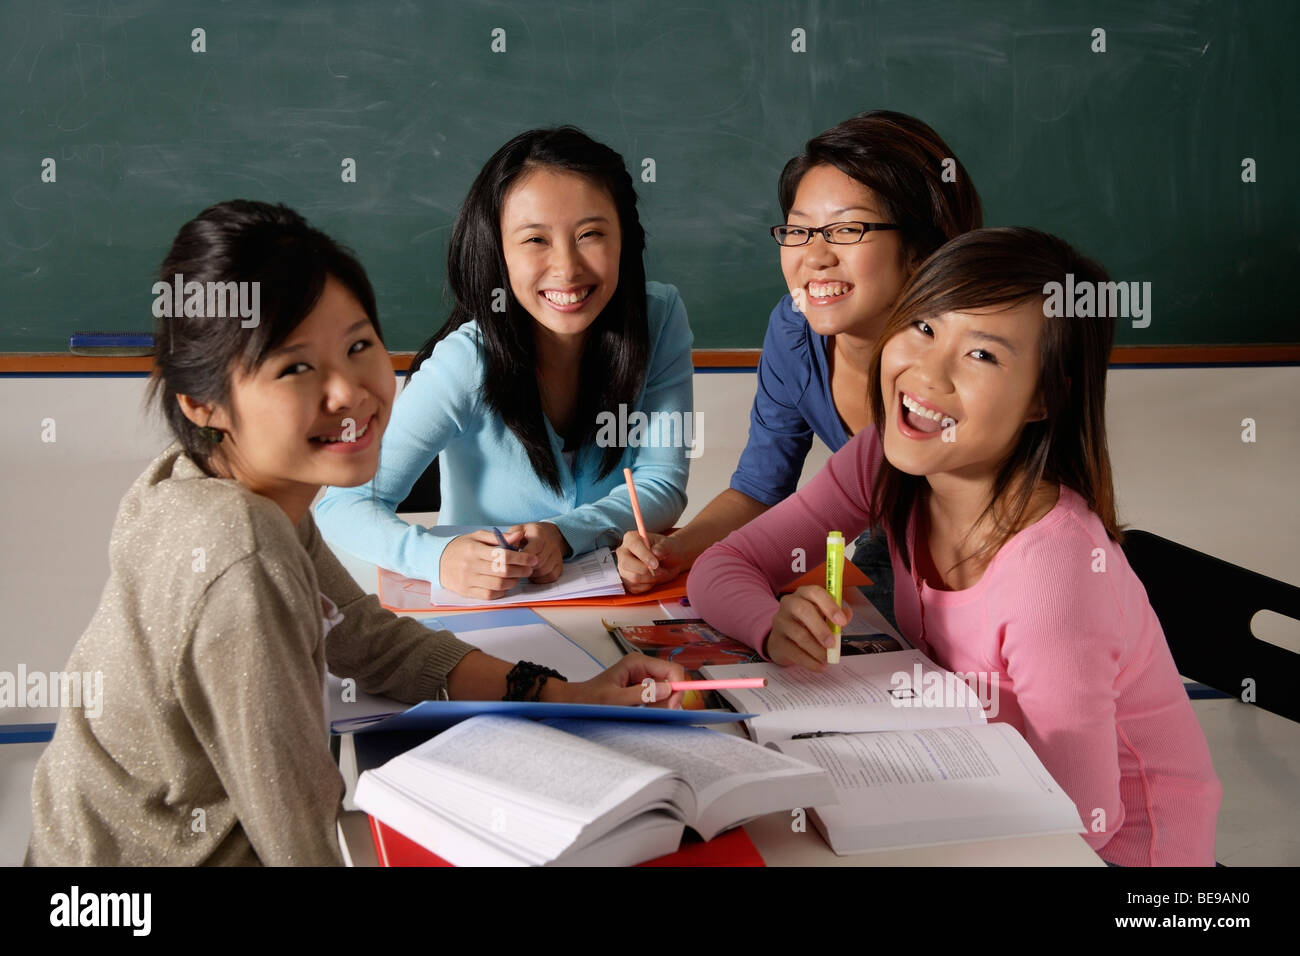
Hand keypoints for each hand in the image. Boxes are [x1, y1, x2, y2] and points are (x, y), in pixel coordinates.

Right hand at [439, 529, 537, 599]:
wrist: (436, 560)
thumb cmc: (460, 547)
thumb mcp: (476, 536)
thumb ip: (498, 536)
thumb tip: (519, 536)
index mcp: (474, 550)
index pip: (502, 556)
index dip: (521, 558)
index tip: (533, 559)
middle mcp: (471, 566)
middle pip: (502, 571)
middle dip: (521, 570)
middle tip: (529, 568)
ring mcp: (468, 581)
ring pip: (497, 585)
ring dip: (513, 582)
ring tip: (518, 576)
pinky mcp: (466, 592)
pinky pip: (488, 596)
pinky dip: (501, 592)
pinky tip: (506, 585)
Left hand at [507, 522, 568, 583]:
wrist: (551, 534)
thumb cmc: (531, 534)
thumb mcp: (519, 530)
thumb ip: (511, 538)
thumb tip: (505, 549)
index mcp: (540, 535)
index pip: (531, 552)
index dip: (521, 560)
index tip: (514, 561)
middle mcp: (551, 545)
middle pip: (537, 563)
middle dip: (525, 567)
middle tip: (518, 566)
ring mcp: (557, 556)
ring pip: (543, 571)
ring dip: (532, 573)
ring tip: (525, 568)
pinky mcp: (560, 566)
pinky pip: (550, 577)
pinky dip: (540, 578)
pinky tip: (534, 573)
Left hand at [551, 653, 687, 707]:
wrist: (576, 702)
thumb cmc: (589, 698)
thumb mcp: (614, 699)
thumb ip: (640, 694)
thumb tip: (666, 689)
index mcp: (637, 662)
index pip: (671, 670)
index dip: (677, 687)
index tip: (673, 705)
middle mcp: (642, 667)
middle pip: (672, 680)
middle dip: (669, 697)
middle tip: (659, 713)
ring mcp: (643, 677)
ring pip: (666, 690)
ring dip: (662, 703)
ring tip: (644, 711)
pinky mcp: (641, 688)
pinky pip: (658, 696)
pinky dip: (655, 706)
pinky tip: (642, 711)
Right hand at [615, 530, 687, 593]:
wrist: (670, 561)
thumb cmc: (667, 550)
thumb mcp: (669, 545)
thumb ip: (663, 547)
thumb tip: (655, 552)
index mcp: (631, 538)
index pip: (633, 546)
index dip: (644, 556)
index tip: (655, 564)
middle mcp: (623, 552)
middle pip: (626, 563)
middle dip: (645, 570)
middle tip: (660, 570)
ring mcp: (623, 568)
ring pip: (632, 578)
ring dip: (650, 579)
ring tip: (660, 572)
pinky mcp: (626, 581)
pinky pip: (635, 588)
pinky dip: (648, 586)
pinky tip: (653, 578)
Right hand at [763, 585, 851, 671]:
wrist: (783, 639)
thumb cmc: (807, 624)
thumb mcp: (822, 617)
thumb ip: (835, 616)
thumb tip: (847, 615)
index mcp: (803, 594)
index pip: (815, 592)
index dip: (830, 606)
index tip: (842, 622)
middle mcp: (789, 604)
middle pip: (804, 610)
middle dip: (821, 629)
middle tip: (832, 644)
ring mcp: (780, 622)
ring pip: (799, 634)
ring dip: (817, 649)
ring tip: (827, 658)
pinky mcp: (776, 641)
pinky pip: (794, 652)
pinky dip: (810, 661)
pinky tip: (819, 666)